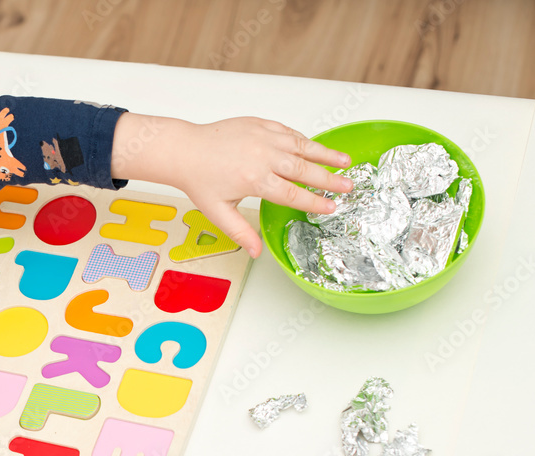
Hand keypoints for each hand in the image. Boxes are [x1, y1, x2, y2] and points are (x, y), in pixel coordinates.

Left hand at [112, 114, 353, 257]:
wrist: (184, 150)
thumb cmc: (199, 179)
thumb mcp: (218, 212)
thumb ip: (241, 232)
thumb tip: (257, 252)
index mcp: (254, 179)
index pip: (292, 194)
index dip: (314, 202)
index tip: (331, 207)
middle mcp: (263, 156)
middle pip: (304, 169)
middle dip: (329, 179)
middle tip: (349, 186)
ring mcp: (263, 137)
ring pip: (302, 145)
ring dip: (325, 153)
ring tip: (346, 161)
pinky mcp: (259, 124)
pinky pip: (288, 132)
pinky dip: (304, 140)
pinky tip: (316, 147)